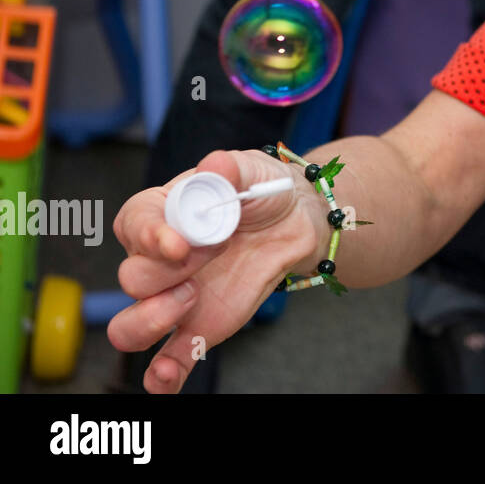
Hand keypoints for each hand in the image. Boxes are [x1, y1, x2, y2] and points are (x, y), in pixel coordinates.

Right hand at [108, 149, 323, 392]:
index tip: (180, 242)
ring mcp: (172, 298)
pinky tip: (167, 378)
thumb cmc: (261, 190)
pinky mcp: (196, 328)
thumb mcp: (252, 170)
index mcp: (159, 214)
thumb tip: (216, 165)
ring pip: (129, 326)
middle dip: (170, 270)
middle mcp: (157, 259)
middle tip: (213, 252)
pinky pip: (168, 360)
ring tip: (193, 297)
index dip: (150, 236)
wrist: (295, 222)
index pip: (133, 225)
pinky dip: (162, 374)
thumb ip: (231, 168)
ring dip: (151, 320)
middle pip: (133, 277)